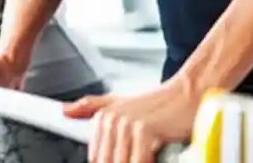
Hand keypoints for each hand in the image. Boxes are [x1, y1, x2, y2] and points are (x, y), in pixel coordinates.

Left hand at [63, 79, 198, 162]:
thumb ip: (93, 107)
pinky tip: (153, 160)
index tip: (119, 160)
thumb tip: (65, 111)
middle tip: (134, 158)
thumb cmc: (159, 104)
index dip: (106, 162)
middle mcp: (111, 120)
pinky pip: (138, 160)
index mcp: (103, 117)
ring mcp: (127, 125)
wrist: (188, 95)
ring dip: (132, 162)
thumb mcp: (121, 103)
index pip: (96, 156)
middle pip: (107, 161)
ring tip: (145, 158)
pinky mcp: (144, 130)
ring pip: (121, 162)